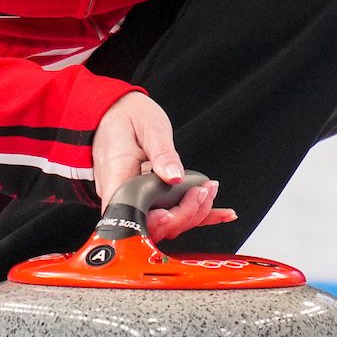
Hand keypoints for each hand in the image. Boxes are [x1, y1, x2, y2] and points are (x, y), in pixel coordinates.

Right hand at [91, 92, 238, 239]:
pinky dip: (197, 214)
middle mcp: (121, 195)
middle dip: (184, 216)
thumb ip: (162, 154)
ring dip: (193, 213)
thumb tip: (175, 177)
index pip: (131, 216)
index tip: (178, 210)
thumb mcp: (149, 128)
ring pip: (164, 222)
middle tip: (204, 192)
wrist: (115, 111)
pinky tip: (220, 214)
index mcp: (116, 178)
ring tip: (210, 191)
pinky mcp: (146, 196)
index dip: (156, 222)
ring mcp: (133, 198)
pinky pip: (171, 212)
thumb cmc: (126, 117)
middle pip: (152, 225)